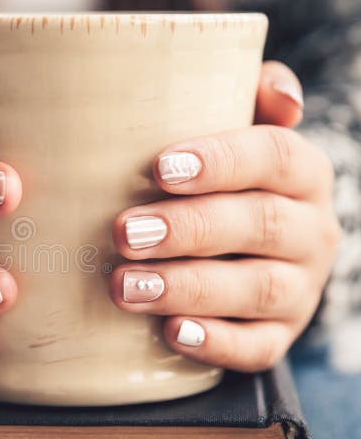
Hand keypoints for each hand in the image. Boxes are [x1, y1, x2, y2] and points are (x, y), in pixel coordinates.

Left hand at [109, 62, 340, 369]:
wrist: (253, 249)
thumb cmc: (226, 180)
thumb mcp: (239, 131)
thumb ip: (252, 97)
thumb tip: (278, 92)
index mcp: (302, 172)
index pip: (274, 156)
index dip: (220, 161)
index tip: (159, 167)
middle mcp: (312, 231)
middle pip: (259, 225)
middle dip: (188, 229)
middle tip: (125, 233)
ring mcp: (300, 288)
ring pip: (255, 290)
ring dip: (188, 287)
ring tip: (126, 286)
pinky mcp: (279, 335)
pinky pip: (258, 347)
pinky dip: (215, 342)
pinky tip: (172, 332)